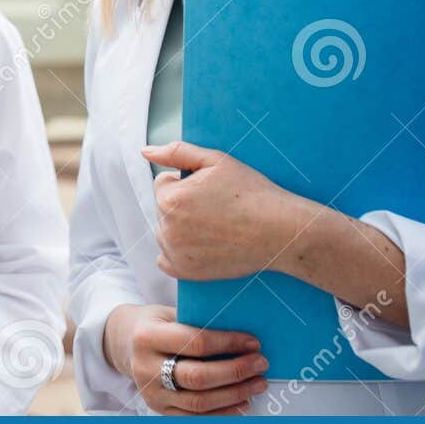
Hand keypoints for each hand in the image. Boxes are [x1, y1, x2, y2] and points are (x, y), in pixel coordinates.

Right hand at [103, 304, 267, 414]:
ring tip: (258, 383)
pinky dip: (223, 412)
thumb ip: (199, 321)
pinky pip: (196, 418)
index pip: (195, 342)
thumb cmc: (156, 323)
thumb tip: (243, 335)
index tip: (253, 342)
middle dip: (235, 371)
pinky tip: (242, 402)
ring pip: (199, 402)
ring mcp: (151, 393)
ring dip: (235, 394)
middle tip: (260, 363)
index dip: (228, 343)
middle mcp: (145, 368)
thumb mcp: (170, 312)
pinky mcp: (160, 409)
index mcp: (146, 337)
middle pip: (198, 377)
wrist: (125, 343)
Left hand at [142, 141, 314, 279]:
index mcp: (169, 199)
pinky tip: (203, 244)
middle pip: (162, 209)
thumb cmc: (251, 192)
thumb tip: (145, 151)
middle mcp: (166, 229)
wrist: (279, 231)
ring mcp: (175, 253)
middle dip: (182, 205)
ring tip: (215, 225)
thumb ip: (176, 152)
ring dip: (181, 227)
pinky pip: (166, 259)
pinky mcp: (185, 272)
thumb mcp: (215, 160)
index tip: (210, 190)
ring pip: (166, 231)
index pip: (162, 184)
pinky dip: (179, 252)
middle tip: (216, 208)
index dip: (186, 183)